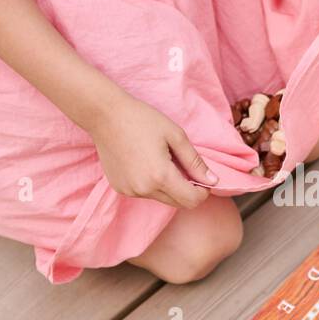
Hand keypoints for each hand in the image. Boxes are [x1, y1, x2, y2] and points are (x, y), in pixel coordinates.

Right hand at [89, 88, 216, 209]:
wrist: (105, 116)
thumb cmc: (143, 120)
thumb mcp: (176, 136)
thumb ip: (195, 162)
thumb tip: (213, 181)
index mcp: (160, 176)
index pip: (192, 200)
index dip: (203, 192)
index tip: (203, 178)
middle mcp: (144, 189)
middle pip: (178, 203)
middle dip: (187, 190)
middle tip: (184, 167)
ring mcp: (130, 191)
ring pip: (162, 199)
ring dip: (169, 187)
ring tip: (161, 161)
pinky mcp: (120, 188)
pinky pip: (145, 194)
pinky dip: (152, 184)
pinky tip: (145, 163)